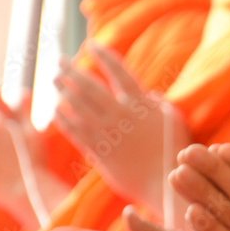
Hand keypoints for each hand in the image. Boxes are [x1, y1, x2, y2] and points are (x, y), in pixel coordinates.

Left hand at [54, 44, 188, 214]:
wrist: (163, 185)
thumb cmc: (174, 153)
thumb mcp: (174, 121)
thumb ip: (161, 105)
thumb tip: (151, 94)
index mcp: (140, 104)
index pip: (118, 71)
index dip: (103, 55)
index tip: (92, 46)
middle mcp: (120, 115)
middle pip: (89, 86)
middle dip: (72, 71)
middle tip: (60, 61)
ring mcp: (107, 134)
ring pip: (77, 106)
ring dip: (64, 91)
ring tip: (55, 81)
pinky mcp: (98, 152)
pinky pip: (75, 132)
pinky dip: (64, 119)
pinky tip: (57, 111)